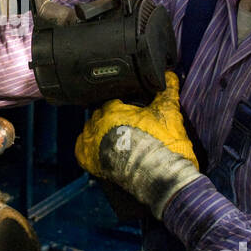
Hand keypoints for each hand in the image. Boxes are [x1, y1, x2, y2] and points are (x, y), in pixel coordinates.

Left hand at [75, 71, 201, 219]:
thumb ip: (167, 90)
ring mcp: (91, 144)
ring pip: (89, 131)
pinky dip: (87, 149)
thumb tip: (169, 74)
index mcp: (113, 111)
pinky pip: (80, 150)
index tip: (130, 112)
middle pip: (99, 115)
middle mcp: (97, 125)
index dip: (122, 106)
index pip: (112, 101)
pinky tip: (97, 149)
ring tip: (113, 140)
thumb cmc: (163, 144)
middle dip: (109, 119)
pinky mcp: (89, 162)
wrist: (160, 176)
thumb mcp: (169, 112)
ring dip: (98, 133)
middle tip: (124, 128)